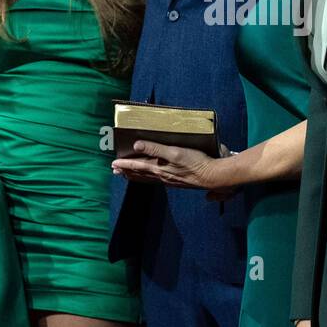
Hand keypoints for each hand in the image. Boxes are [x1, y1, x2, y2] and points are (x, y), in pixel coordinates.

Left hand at [111, 140, 231, 191]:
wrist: (212, 176)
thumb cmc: (195, 163)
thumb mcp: (174, 152)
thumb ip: (155, 148)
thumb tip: (137, 145)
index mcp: (160, 168)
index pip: (138, 166)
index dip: (125, 164)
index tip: (114, 163)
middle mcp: (162, 175)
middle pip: (140, 174)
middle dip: (127, 171)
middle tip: (116, 171)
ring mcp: (170, 179)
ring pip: (148, 178)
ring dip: (136, 176)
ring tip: (128, 175)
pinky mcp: (177, 181)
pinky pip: (157, 180)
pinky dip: (149, 178)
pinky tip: (153, 177)